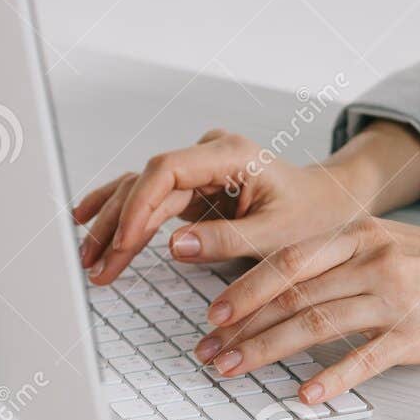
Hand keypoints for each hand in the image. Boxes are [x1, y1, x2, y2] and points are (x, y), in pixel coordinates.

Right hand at [72, 120, 419, 285]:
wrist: (330, 204)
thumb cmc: (314, 216)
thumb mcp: (277, 236)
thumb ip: (227, 241)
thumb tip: (173, 246)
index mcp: (231, 154)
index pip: (166, 169)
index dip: (138, 205)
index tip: (124, 243)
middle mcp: (208, 153)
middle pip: (145, 182)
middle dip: (118, 225)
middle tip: (95, 265)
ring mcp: (198, 169)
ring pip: (140, 190)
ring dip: (113, 225)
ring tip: (89, 260)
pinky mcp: (193, 188)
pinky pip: (149, 198)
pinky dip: (122, 214)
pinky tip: (89, 224)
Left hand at [192, 218, 419, 403]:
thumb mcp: (386, 241)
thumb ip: (337, 257)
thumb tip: (278, 287)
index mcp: (359, 235)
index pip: (287, 261)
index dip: (244, 289)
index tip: (212, 314)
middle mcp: (372, 262)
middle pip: (292, 295)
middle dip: (241, 327)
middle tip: (208, 352)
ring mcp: (394, 299)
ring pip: (315, 325)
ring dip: (266, 350)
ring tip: (233, 371)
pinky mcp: (415, 335)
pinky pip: (364, 359)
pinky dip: (330, 378)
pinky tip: (303, 395)